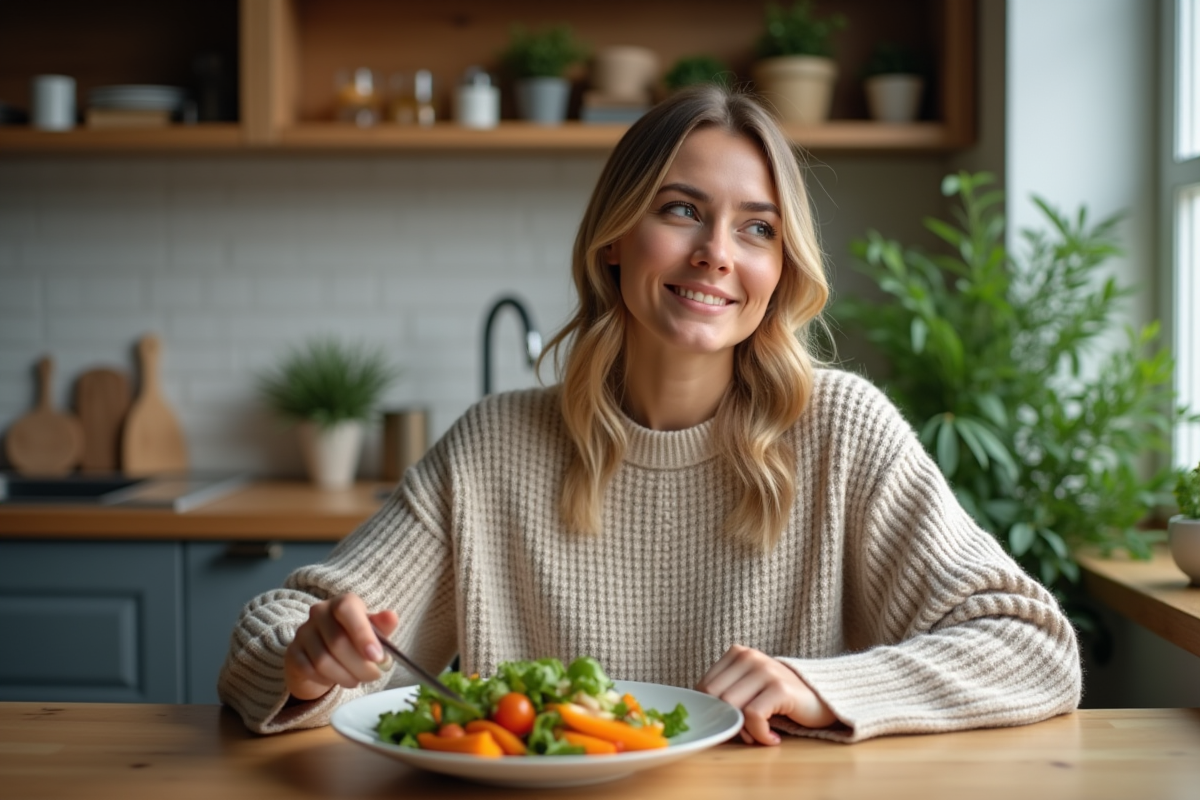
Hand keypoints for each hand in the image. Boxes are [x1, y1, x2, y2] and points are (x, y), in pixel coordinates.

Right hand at [284, 592, 398, 700]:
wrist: (324, 652)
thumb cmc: (355, 639)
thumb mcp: (372, 631)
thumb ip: (382, 626)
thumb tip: (391, 617)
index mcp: (343, 602)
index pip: (346, 610)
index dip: (362, 634)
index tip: (377, 657)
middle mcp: (319, 612)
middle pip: (337, 642)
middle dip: (360, 665)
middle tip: (374, 676)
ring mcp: (303, 631)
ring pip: (323, 661)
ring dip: (345, 676)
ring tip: (357, 679)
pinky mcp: (293, 652)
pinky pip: (310, 671)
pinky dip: (327, 680)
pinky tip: (338, 679)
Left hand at [697, 645, 835, 744]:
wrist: (821, 699)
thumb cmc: (780, 698)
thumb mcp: (749, 689)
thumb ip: (726, 693)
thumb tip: (701, 716)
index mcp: (737, 654)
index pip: (703, 686)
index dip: (711, 712)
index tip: (729, 724)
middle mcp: (749, 657)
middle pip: (714, 696)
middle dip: (725, 722)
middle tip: (744, 735)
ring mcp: (765, 670)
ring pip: (732, 706)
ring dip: (743, 731)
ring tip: (759, 736)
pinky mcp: (780, 687)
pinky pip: (753, 716)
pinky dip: (759, 734)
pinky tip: (772, 739)